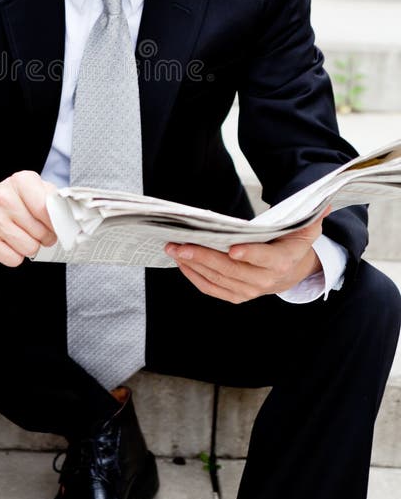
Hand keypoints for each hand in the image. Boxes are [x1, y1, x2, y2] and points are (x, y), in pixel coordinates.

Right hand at [0, 171, 57, 266]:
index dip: (56, 223)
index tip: (58, 226)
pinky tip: (11, 243)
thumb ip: (54, 200)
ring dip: (32, 246)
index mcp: (21, 182)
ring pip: (29, 248)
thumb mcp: (36, 189)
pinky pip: (14, 259)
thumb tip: (70, 218)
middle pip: (40, 232)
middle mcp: (3, 198)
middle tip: (40, 231)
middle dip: (46, 236)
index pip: (46, 208)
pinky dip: (17, 255)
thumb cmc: (15, 199)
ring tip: (25, 236)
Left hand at [164, 206, 331, 303]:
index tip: (232, 248)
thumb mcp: (306, 227)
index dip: (250, 254)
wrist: (293, 270)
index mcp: (283, 262)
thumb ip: (311, 216)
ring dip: (193, 265)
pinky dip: (194, 276)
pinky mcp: (237, 295)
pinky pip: (212, 288)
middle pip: (232, 270)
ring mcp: (250, 291)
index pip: (266, 259)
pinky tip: (180, 262)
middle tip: (181, 244)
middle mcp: (265, 281)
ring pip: (218, 280)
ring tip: (173, 249)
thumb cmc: (293, 242)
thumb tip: (325, 202)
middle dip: (204, 256)